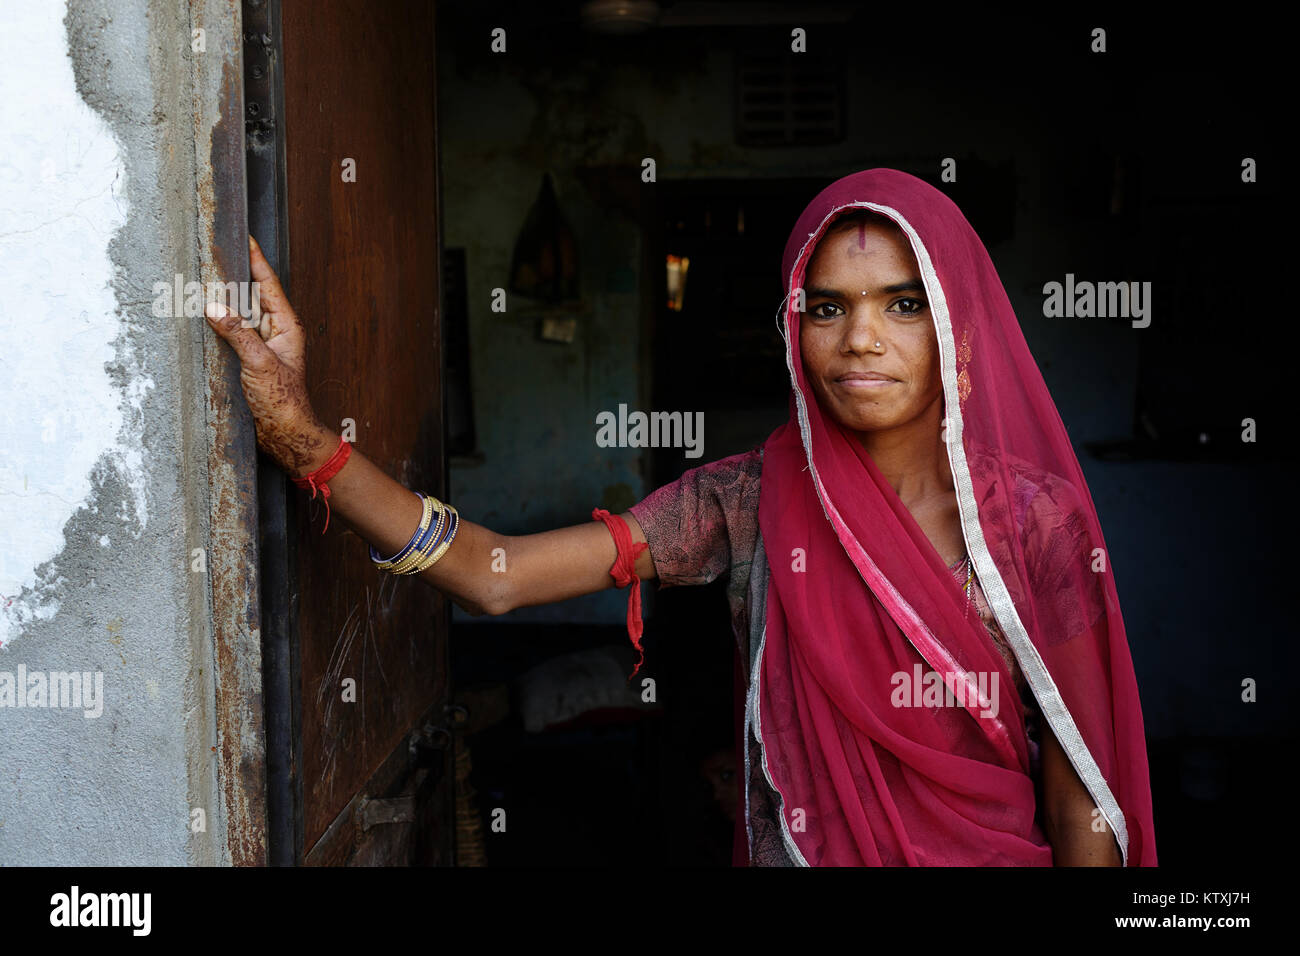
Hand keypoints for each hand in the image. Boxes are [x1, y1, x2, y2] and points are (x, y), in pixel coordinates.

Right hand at [204, 235, 333, 476]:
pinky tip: (200, 314)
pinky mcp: (246, 360)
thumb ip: (238, 334)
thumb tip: (214, 307)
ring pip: (238, 314)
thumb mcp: (260, 364)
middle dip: (233, 275)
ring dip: (222, 299)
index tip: (244, 237)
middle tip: (213, 253)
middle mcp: (274, 332)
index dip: (255, 260)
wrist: (285, 434)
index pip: (268, 284)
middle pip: (251, 295)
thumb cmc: (283, 402)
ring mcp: (260, 345)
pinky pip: (230, 334)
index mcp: (286, 326)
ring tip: (200, 276)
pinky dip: (217, 323)